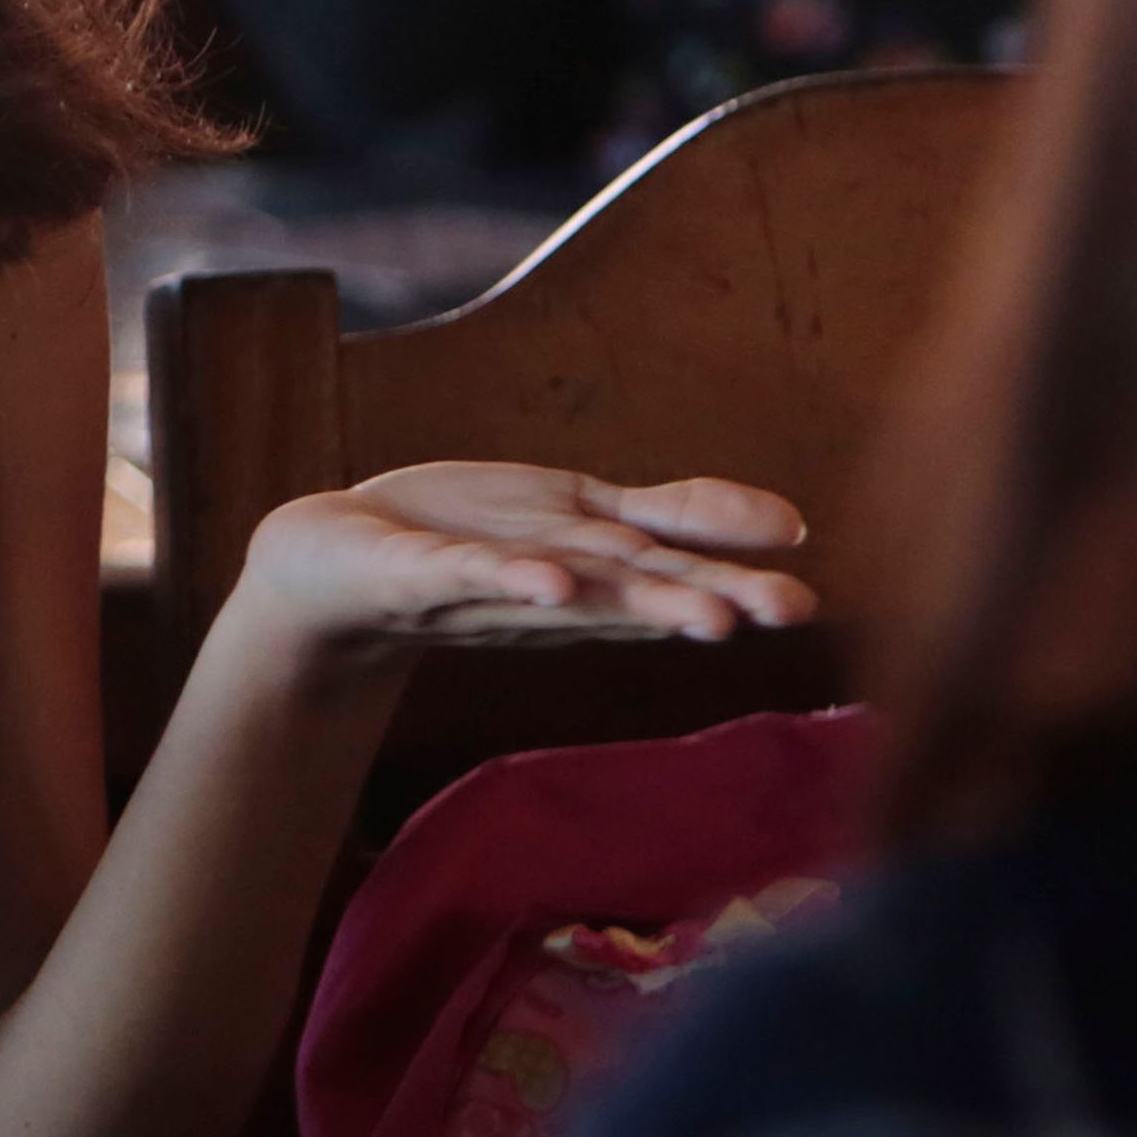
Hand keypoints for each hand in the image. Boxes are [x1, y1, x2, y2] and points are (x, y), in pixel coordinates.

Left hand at [232, 463, 817, 668]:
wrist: (329, 573)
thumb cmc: (464, 544)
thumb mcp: (584, 522)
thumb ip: (677, 522)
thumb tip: (790, 524)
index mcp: (593, 568)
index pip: (675, 565)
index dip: (737, 576)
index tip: (807, 598)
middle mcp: (554, 582)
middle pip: (639, 588)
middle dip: (708, 598)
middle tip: (783, 613)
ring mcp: (488, 579)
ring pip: (574, 591)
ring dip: (634, 602)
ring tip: (702, 615)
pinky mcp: (418, 570)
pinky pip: (470, 571)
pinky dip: (509, 576)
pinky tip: (551, 580)